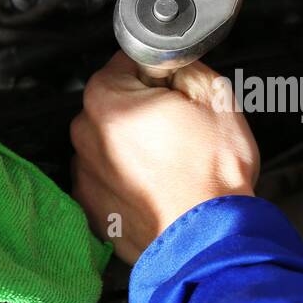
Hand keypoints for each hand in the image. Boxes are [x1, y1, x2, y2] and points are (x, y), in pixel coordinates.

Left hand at [71, 52, 259, 263]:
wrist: (209, 240)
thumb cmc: (213, 177)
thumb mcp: (217, 97)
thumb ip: (185, 65)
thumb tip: (171, 62)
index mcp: (108, 99)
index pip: (127, 63)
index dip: (158, 74)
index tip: (176, 93)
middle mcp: (85, 135)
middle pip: (114, 104)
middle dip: (143, 111)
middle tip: (180, 132)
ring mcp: (85, 175)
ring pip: (110, 144)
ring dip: (134, 148)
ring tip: (172, 165)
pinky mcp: (92, 209)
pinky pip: (108, 180)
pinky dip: (128, 181)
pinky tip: (158, 187)